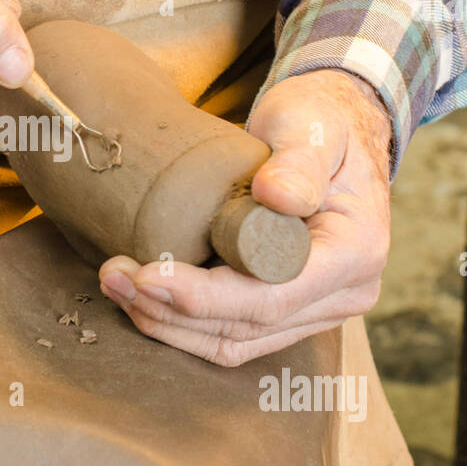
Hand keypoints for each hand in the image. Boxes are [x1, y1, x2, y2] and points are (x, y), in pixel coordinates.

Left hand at [98, 69, 392, 366]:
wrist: (331, 133)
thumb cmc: (318, 123)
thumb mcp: (311, 126)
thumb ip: (298, 159)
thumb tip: (277, 196)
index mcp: (355, 254)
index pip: (272, 296)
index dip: (204, 296)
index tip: (146, 274)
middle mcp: (344, 295)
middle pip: (246, 328)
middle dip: (170, 310)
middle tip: (111, 276)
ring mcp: (316, 311)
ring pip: (233, 342)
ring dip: (167, 322)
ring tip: (114, 284)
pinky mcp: (287, 313)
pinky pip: (231, 337)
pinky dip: (181, 323)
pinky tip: (139, 296)